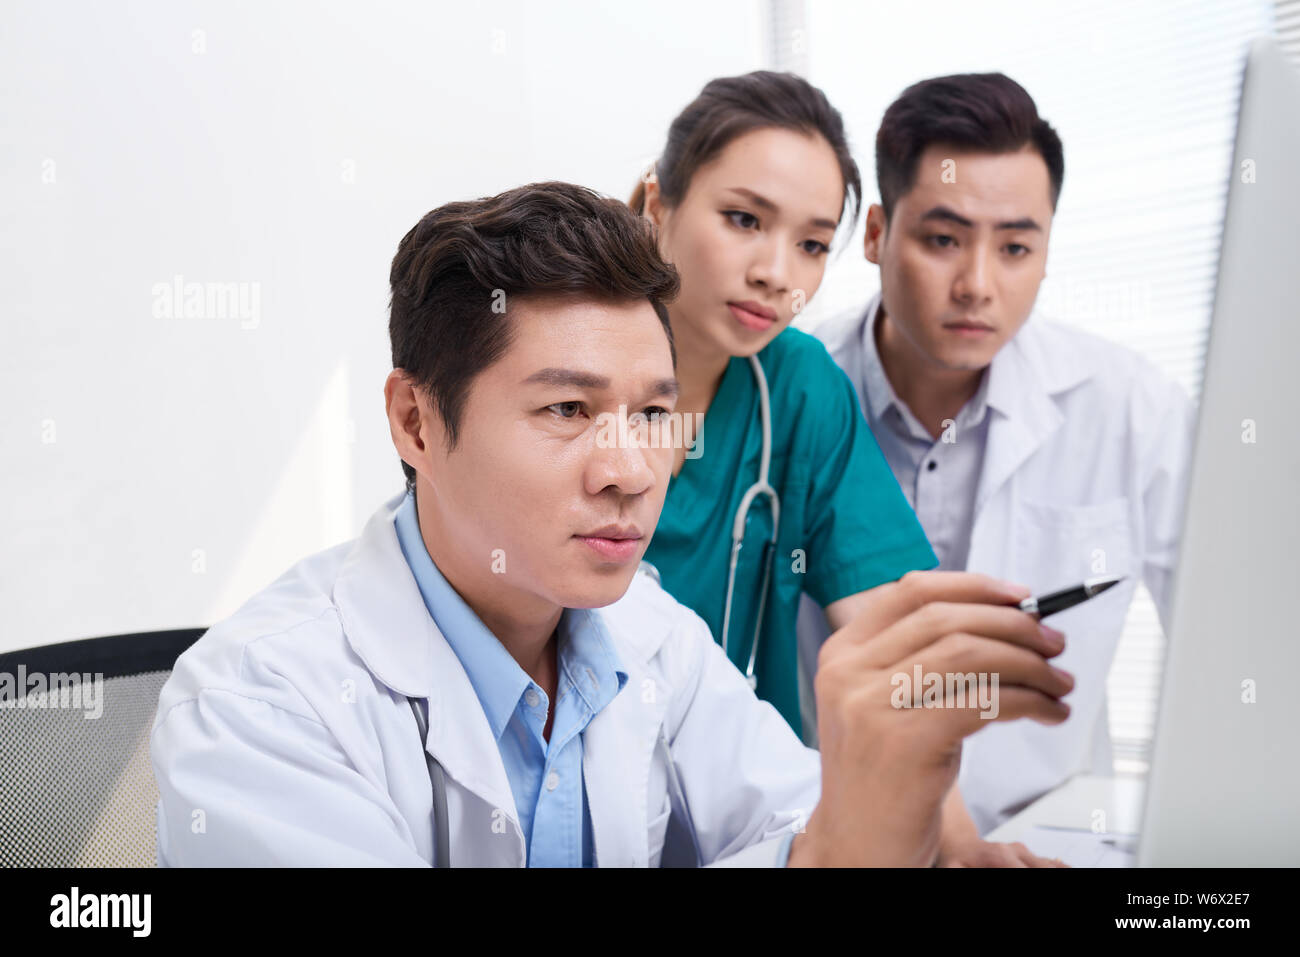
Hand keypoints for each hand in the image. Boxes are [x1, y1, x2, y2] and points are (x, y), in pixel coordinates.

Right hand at [787, 571, 1071, 867]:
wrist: (856, 847)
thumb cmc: (880, 779)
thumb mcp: (880, 705)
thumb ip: (917, 661)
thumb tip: (998, 624)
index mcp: (841, 654)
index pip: (911, 592)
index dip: (974, 586)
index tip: (1020, 597)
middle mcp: (850, 672)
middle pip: (948, 619)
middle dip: (1015, 626)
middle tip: (1052, 643)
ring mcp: (873, 705)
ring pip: (971, 654)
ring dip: (1030, 664)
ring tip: (1058, 683)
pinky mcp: (906, 740)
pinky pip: (986, 701)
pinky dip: (1030, 701)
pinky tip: (1047, 713)